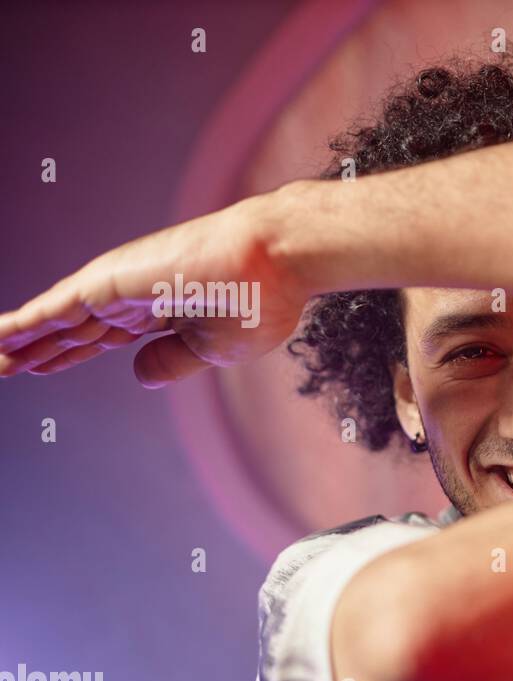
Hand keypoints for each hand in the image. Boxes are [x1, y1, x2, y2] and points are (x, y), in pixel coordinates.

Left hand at [0, 192, 307, 386]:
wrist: (276, 261)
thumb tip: (138, 377)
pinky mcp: (110, 282)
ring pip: (57, 318)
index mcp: (164, 312)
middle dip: (38, 348)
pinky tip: (0, 336)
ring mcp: (120, 286)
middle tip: (3, 364)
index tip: (42, 366)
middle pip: (74, 329)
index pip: (105, 337)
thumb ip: (173, 361)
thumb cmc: (261, 299)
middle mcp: (135, 295)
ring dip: (20, 337)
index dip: (71, 353)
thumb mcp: (215, 349)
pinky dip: (24, 323)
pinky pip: (56, 309)